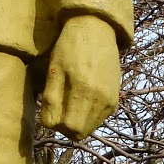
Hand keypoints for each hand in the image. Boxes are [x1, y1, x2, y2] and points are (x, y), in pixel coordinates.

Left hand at [40, 14, 121, 138]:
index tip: (50, 109)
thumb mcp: (54, 70)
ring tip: (69, 100)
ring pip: (89, 128)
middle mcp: (101, 99)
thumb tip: (49, 125)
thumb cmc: (69, 48)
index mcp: (83, 91)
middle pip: (79, 133)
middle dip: (65, 126)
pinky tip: (81, 97)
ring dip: (76, 121)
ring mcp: (110, 100)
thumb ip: (51, 99)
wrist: (96, 30)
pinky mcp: (115, 99)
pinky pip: (98, 119)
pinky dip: (87, 115)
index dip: (55, 123)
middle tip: (57, 107)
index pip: (69, 127)